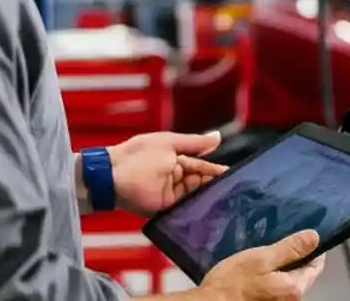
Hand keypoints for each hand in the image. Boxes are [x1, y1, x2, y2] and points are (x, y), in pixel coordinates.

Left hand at [106, 131, 227, 216]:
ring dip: (209, 199)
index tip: (236, 176)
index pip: (203, 167)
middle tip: (237, 192)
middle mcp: (176, 179)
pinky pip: (184, 211)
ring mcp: (170, 196)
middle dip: (217, 187)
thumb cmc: (138, 154)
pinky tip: (210, 212)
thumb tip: (218, 137)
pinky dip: (196, 211)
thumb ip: (194, 143)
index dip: (217, 171)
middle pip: (202, 184)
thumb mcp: (168, 143)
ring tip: (229, 202)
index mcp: (177, 160)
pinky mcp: (164, 210)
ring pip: (195, 198)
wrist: (112, 174)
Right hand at [200, 230, 325, 300]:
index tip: (305, 235)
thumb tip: (314, 237)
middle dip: (296, 258)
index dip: (313, 249)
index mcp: (294, 288)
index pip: (315, 267)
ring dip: (282, 266)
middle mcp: (291, 300)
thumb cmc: (234, 282)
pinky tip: (259, 267)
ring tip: (268, 251)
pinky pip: (276, 287)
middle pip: (302, 275)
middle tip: (282, 240)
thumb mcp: (261, 258)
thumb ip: (289, 248)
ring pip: (288, 280)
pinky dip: (272, 275)